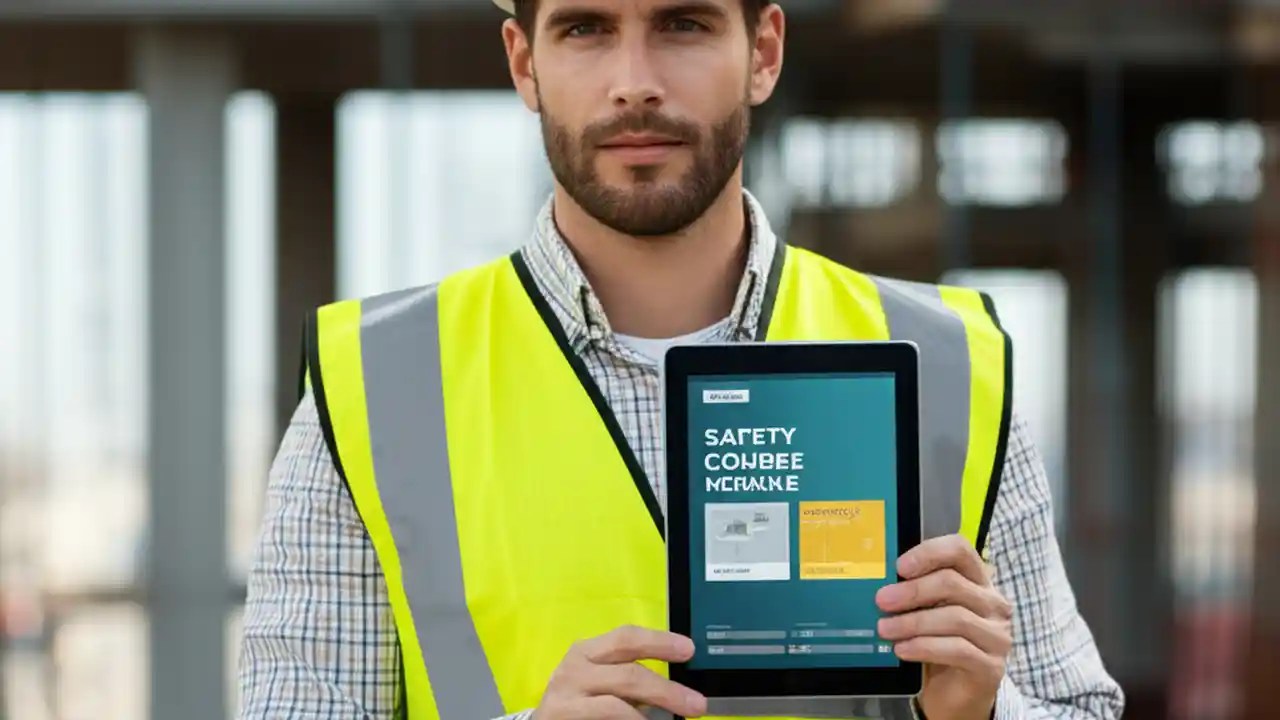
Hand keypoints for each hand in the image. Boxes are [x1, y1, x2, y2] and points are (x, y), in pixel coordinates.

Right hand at [531, 625, 708, 719]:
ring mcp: (565, 700)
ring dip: (649, 718)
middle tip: (696, 704)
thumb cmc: (577, 702)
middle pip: (628, 675)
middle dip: (667, 691)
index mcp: (586, 652)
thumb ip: (628, 679)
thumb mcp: (598, 681)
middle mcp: (573, 671)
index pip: (626, 638)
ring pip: (616, 706)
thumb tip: (676, 685)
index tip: (689, 649)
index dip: (659, 641)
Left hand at [875, 535, 1012, 719]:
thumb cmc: (938, 645)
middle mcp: (994, 604)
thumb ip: (915, 593)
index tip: (899, 567)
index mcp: (978, 581)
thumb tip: (880, 581)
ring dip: (913, 622)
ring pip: (955, 617)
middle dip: (912, 591)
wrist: (956, 694)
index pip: (960, 550)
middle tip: (882, 600)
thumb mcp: (927, 613)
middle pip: (953, 583)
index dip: (929, 553)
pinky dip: (924, 647)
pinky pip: (957, 649)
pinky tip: (902, 649)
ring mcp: (997, 636)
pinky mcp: (991, 666)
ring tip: (885, 629)